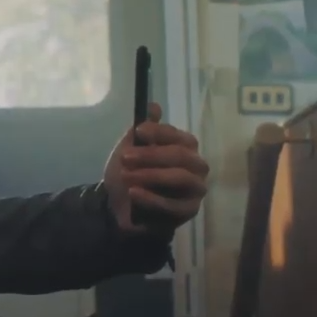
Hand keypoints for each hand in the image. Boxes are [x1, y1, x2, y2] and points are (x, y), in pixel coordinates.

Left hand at [103, 102, 209, 231]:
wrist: (119, 204)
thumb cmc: (130, 172)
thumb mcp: (129, 148)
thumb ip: (142, 129)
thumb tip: (153, 105)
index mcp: (185, 146)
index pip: (177, 135)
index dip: (159, 132)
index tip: (139, 132)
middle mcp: (196, 165)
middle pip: (180, 155)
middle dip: (151, 155)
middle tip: (125, 158)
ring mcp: (196, 188)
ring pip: (180, 178)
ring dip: (151, 175)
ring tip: (127, 176)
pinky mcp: (189, 210)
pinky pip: (174, 204)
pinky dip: (152, 198)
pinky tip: (134, 193)